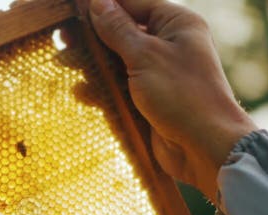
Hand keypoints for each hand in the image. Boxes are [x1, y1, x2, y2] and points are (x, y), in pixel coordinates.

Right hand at [85, 0, 256, 200]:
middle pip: (122, 31)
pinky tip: (82, 92)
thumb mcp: (145, 56)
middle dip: (93, 35)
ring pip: (117, 61)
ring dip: (93, 63)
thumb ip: (118, 29)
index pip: (132, 3)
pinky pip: (119, 87)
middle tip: (63, 38)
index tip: (72, 8)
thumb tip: (97, 2)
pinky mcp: (148, 100)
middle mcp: (168, 44)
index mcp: (175, 24)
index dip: (102, 5)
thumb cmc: (183, 96)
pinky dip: (101, 88)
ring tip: (65, 62)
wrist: (204, 148)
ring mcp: (157, 73)